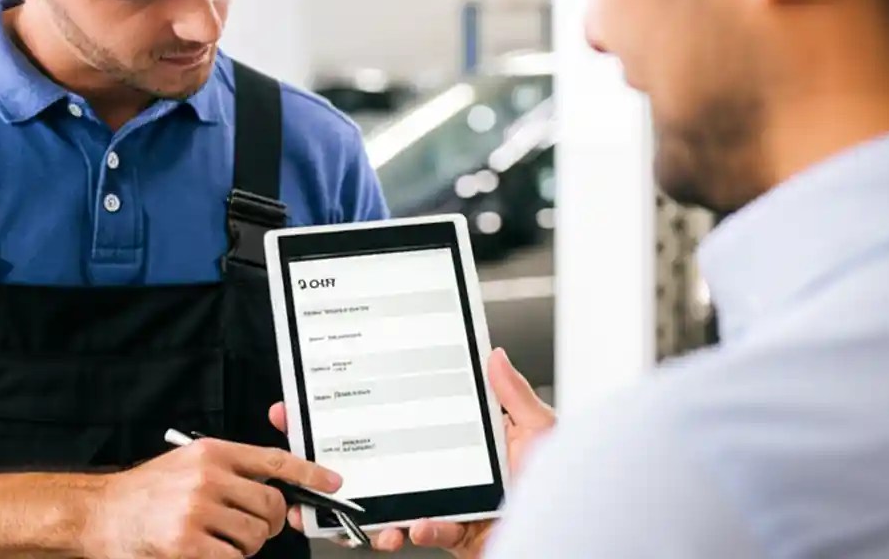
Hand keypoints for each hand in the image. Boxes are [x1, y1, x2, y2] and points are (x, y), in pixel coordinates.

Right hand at [83, 436, 342, 558]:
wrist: (102, 515)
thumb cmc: (147, 492)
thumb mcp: (189, 464)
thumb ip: (231, 470)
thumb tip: (277, 487)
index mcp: (211, 452)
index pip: (273, 460)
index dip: (308, 474)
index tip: (331, 483)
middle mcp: (207, 478)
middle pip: (271, 503)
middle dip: (270, 522)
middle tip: (253, 527)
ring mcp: (197, 512)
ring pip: (255, 535)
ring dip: (246, 545)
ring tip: (219, 540)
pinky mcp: (188, 546)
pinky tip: (208, 551)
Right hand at [270, 348, 554, 555]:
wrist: (578, 536)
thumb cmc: (566, 484)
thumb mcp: (541, 431)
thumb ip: (515, 397)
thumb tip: (494, 354)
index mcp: (466, 439)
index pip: (409, 416)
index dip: (372, 408)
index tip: (333, 398)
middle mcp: (452, 470)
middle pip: (389, 459)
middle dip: (346, 458)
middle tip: (310, 448)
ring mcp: (450, 503)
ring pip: (395, 502)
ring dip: (371, 506)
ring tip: (353, 504)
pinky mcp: (456, 536)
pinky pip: (428, 533)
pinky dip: (419, 531)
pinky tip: (416, 525)